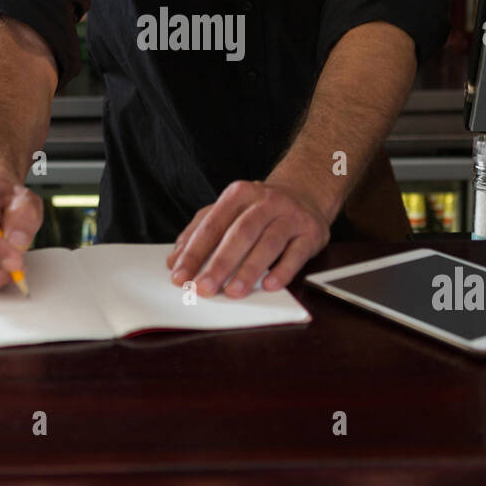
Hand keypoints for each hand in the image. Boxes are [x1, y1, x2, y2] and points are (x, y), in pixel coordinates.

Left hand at [165, 179, 330, 297]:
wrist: (305, 192)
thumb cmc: (259, 209)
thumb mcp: (228, 211)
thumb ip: (200, 232)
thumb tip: (175, 262)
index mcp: (239, 194)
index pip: (212, 224)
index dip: (195, 252)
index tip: (180, 276)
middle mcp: (265, 201)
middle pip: (240, 233)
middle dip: (220, 263)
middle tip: (204, 288)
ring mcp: (291, 215)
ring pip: (269, 243)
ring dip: (249, 269)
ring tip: (233, 292)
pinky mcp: (311, 232)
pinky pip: (297, 253)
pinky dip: (283, 270)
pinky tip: (270, 285)